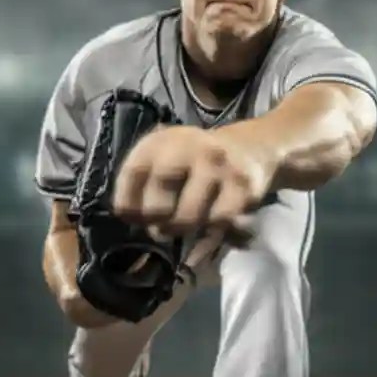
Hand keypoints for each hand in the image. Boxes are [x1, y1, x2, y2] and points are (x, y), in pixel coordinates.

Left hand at [112, 125, 275, 240]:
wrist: (247, 148)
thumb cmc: (193, 162)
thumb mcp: (163, 159)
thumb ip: (141, 184)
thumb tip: (131, 219)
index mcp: (160, 141)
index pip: (133, 175)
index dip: (128, 204)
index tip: (133, 218)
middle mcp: (187, 148)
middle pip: (158, 205)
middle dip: (157, 223)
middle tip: (162, 226)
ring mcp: (216, 166)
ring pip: (188, 219)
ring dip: (183, 231)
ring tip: (185, 226)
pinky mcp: (242, 186)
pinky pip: (218, 223)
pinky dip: (211, 235)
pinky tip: (209, 230)